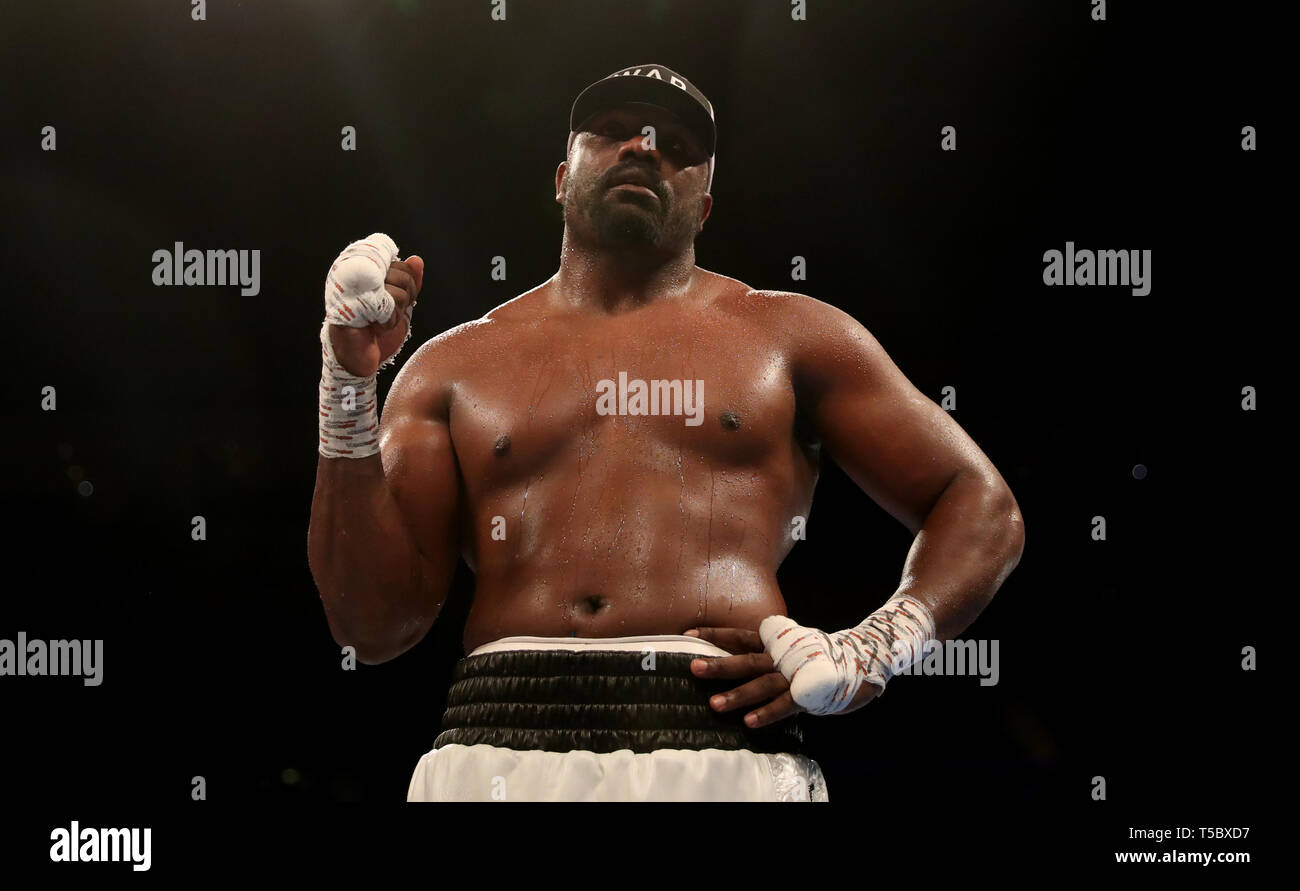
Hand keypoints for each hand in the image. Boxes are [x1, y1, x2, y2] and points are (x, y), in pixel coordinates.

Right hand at [324, 235, 423, 376]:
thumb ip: (410, 283)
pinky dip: (389, 321)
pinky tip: (378, 327)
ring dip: (395, 313)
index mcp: (366, 271)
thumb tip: (417, 260)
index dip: (407, 283)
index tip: (398, 299)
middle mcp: (357, 275)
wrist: (358, 359)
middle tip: (387, 312)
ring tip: (380, 320)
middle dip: (404, 299)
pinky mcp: (352, 306)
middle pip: (402, 274)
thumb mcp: (399, 305)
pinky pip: (386, 305)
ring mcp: (352, 289)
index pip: (400, 264)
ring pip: (397, 291)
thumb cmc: (375, 332)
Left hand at [684, 626, 802, 728]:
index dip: (715, 634)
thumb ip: (752, 651)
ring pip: (762, 685)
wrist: (843, 668)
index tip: (688, 634)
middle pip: (747, 661)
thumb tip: (714, 655)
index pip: (739, 636)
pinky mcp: (803, 695)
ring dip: (738, 695)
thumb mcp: (777, 648)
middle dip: (720, 665)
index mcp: (770, 643)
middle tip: (694, 668)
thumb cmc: (798, 660)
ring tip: (714, 704)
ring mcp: (791, 676)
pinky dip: (766, 713)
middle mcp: (778, 657)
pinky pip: (783, 706)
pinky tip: (748, 722)